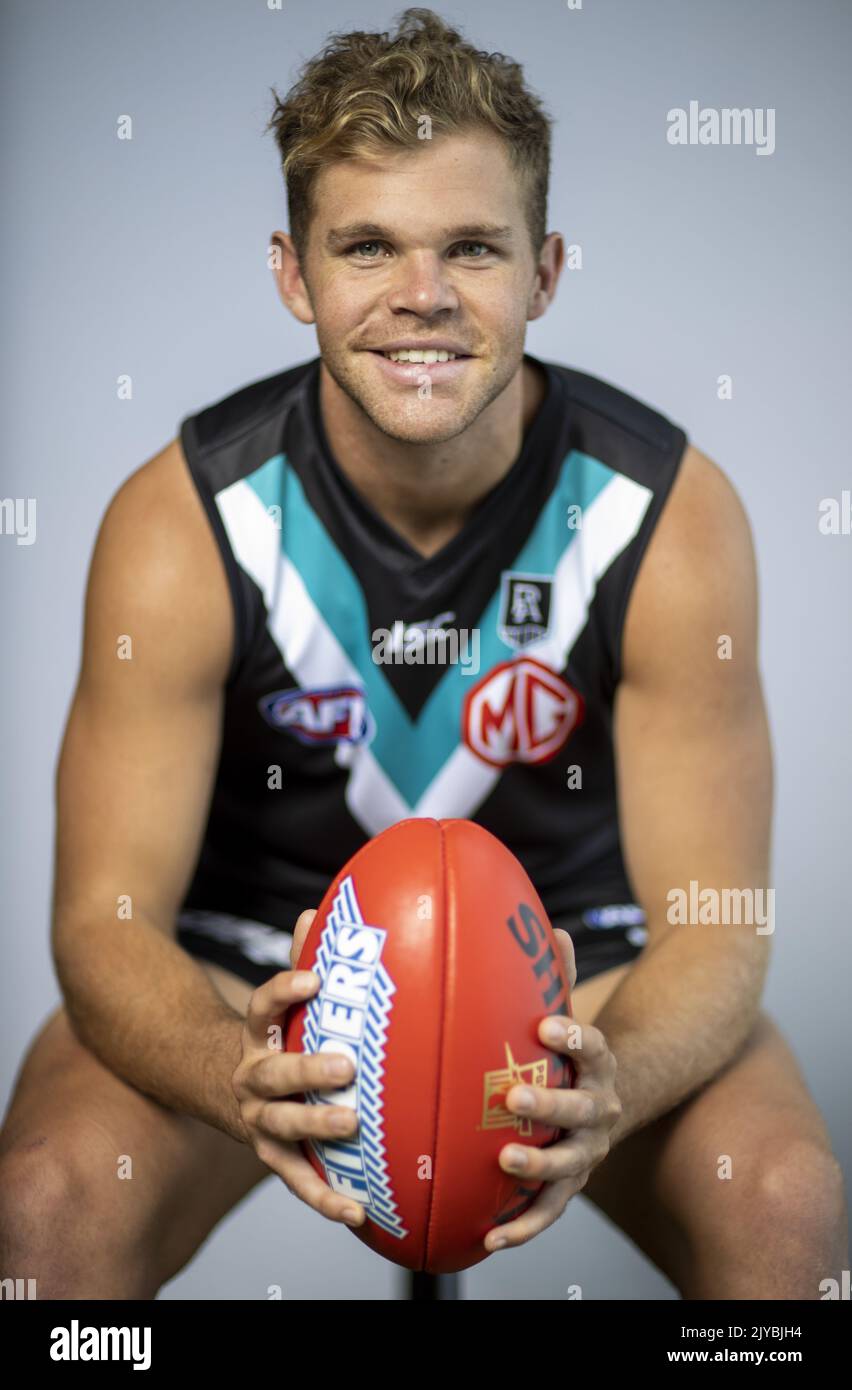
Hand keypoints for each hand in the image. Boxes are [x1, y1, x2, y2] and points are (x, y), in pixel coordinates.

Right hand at [230, 909, 366, 1230]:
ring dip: (316, 1127)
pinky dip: (323, 1196)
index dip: (284, 992)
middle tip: (347, 1067)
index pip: (262, 1007)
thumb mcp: (281, 1000)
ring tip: (351, 1125)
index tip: (314, 979)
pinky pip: (296, 1178)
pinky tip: (355, 1209)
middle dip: (307, 1070)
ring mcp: (259, 1119)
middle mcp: (252, 1077)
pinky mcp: (272, 1155)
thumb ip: (299, 957)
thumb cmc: (274, 1035)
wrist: (223, 1085)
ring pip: (282, 1125)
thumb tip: (318, 910)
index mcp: (257, 1034)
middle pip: (274, 1073)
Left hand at [483, 927, 621, 1252]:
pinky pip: (549, 1210)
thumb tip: (551, 927)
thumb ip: (559, 976)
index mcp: (598, 1062)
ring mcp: (588, 1149)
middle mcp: (599, 1107)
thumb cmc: (569, 1053)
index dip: (573, 1034)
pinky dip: (523, 1226)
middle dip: (549, 1104)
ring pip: (568, 1163)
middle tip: (513, 1096)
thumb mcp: (570, 1014)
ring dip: (538, 1164)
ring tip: (505, 1160)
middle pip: (581, 1107)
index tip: (546, 1025)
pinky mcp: (571, 1184)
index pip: (593, 1045)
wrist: (612, 1101)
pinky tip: (490, 1237)